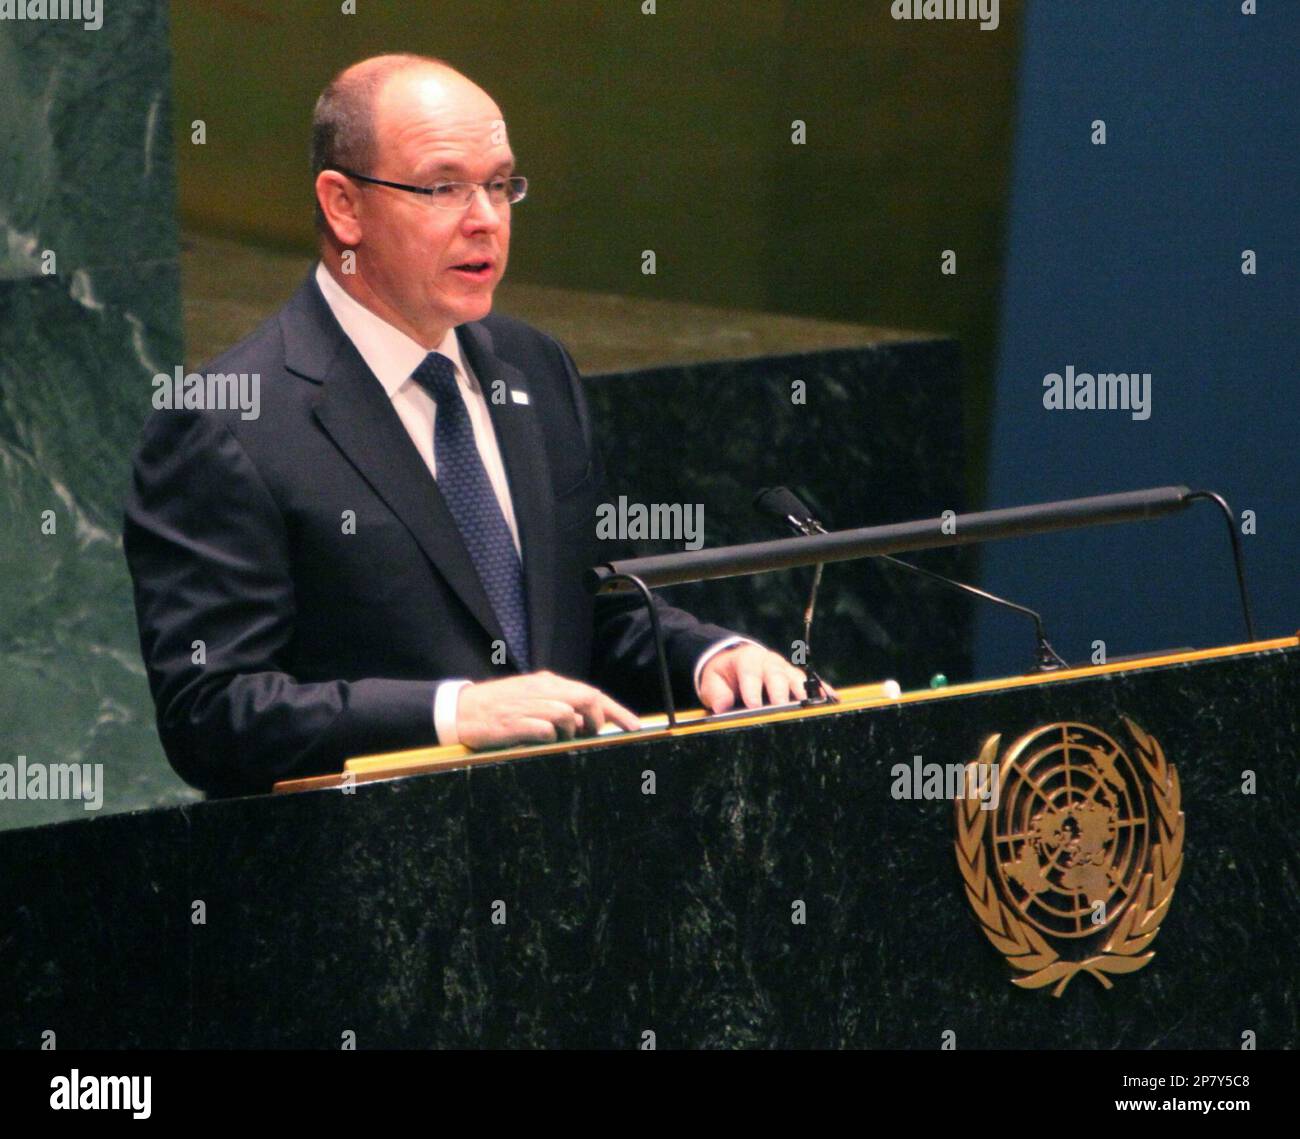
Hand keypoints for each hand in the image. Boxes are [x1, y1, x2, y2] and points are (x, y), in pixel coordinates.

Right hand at [456, 670, 641, 749]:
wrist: (460, 711)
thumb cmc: (498, 707)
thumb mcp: (530, 698)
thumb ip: (558, 704)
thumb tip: (585, 722)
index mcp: (548, 682)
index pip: (591, 693)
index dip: (616, 711)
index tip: (633, 726)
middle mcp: (542, 690)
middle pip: (587, 699)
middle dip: (597, 721)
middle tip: (593, 736)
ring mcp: (529, 706)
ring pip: (568, 716)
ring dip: (571, 733)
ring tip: (559, 740)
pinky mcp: (516, 723)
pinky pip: (546, 730)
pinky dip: (550, 738)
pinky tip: (540, 740)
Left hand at [698, 643, 825, 713]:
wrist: (734, 664)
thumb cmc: (725, 676)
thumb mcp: (713, 681)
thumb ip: (715, 693)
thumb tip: (723, 706)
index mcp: (747, 660)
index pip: (750, 672)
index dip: (752, 688)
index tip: (753, 705)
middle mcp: (770, 663)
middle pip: (777, 675)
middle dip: (780, 693)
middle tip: (781, 709)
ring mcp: (786, 671)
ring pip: (797, 680)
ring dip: (804, 694)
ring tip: (812, 708)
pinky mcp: (796, 679)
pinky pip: (812, 685)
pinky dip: (822, 692)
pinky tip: (832, 700)